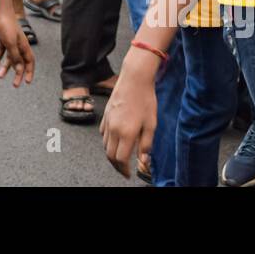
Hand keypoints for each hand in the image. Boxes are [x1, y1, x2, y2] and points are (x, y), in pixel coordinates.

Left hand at [0, 12, 34, 86]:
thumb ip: (15, 56)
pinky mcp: (3, 38)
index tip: (27, 82)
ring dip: (6, 67)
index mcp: (24, 45)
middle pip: (20, 62)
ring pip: (10, 57)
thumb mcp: (10, 43)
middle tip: (15, 85)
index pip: (30, 61)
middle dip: (18, 73)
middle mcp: (19, 44)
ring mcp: (11, 41)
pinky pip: (2, 51)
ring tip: (0, 76)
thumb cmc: (6, 25)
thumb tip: (19, 69)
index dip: (30, 72)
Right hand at [99, 50, 158, 177]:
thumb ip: (146, 145)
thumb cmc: (145, 100)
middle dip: (116, 165)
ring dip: (112, 154)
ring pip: (105, 145)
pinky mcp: (105, 115)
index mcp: (126, 133)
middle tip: (124, 169)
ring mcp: (108, 122)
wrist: (134, 79)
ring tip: (121, 157)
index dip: (124, 170)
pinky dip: (108, 142)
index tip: (129, 174)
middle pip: (110, 155)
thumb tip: (143, 161)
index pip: (120, 159)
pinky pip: (103, 134)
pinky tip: (115, 141)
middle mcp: (113, 129)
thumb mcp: (151, 124)